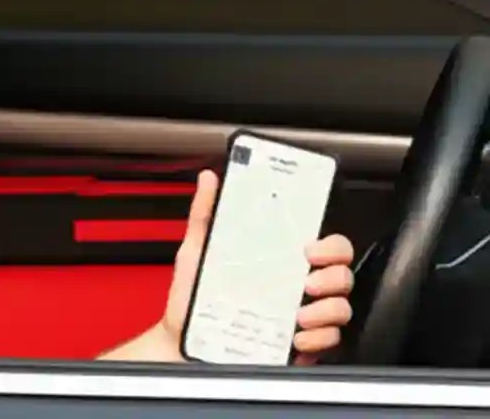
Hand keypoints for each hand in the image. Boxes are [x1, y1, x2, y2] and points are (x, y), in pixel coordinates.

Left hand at [160, 170, 355, 363]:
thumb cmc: (193, 299)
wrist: (184, 343)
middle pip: (341, 275)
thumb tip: (209, 178)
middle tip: (308, 282)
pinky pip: (329, 341)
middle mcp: (298, 288)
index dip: (330, 245)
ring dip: (326, 310)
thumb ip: (205, 214)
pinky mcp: (302, 346)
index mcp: (280, 262)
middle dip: (334, 276)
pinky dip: (318, 339)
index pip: (325, 246)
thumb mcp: (197, 252)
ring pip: (341, 308)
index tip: (311, 249)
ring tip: (298, 315)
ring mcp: (304, 317)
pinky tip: (295, 338)